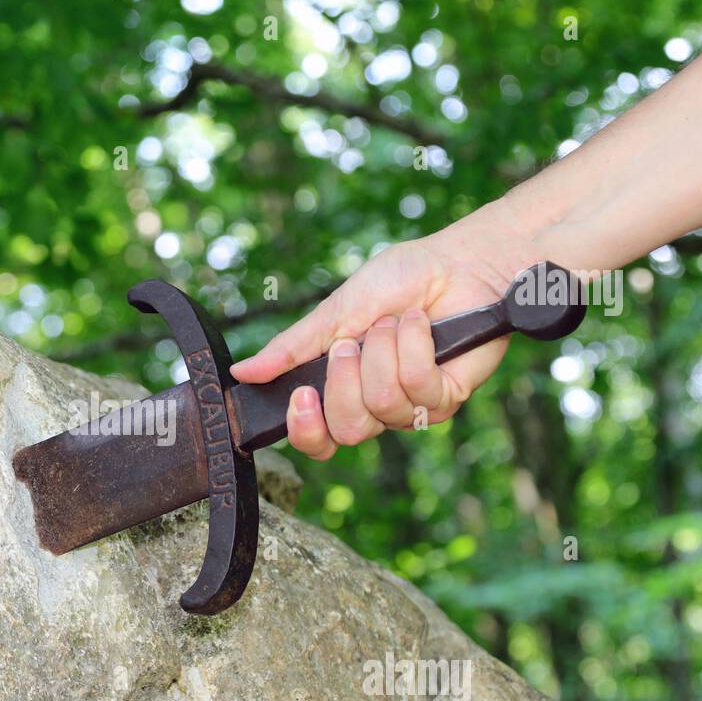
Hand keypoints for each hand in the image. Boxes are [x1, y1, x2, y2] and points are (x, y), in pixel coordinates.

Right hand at [229, 199, 544, 457]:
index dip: (305, 430)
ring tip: (395, 322)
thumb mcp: (336, 311)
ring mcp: (413, 405)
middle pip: (347, 431)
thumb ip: (291, 348)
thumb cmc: (402, 280)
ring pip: (383, 407)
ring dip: (384, 354)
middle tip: (353, 343)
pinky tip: (421, 324)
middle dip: (346, 382)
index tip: (303, 395)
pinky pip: (419, 389)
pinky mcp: (448, 398)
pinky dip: (414, 347)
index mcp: (342, 388)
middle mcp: (376, 405)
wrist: (459, 262)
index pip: (317, 438)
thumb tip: (242, 371)